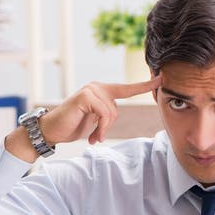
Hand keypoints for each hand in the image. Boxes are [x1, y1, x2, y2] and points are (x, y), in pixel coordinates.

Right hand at [42, 76, 161, 145]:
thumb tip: (113, 115)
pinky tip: (93, 135)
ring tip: (92, 135)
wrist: (53, 130)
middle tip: (96, 133)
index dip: (144, 85)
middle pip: (117, 110)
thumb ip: (107, 115)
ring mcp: (91, 89)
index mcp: (102, 91)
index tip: (160, 79)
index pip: (127, 89)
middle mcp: (97, 86)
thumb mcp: (96, 121)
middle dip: (108, 126)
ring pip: (111, 113)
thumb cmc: (74, 126)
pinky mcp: (86, 96)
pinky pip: (104, 114)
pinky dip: (100, 128)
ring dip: (103, 129)